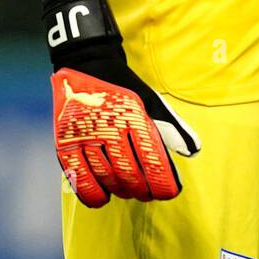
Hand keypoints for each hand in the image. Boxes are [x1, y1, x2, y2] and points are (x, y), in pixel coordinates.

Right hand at [43, 0, 199, 206]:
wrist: (85, 63)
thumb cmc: (122, 87)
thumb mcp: (149, 100)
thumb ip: (170, 127)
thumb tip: (193, 151)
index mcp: (133, 115)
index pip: (153, 161)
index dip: (163, 184)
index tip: (168, 191)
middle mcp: (109, 127)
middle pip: (130, 175)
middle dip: (143, 190)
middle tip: (148, 192)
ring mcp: (84, 136)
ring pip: (107, 179)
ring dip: (122, 191)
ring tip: (129, 190)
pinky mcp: (64, 143)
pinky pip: (80, 180)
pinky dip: (94, 194)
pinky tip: (104, 195)